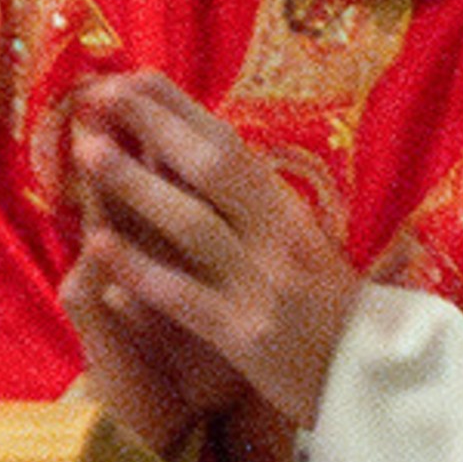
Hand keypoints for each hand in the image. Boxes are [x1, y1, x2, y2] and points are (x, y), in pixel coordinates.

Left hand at [61, 70, 362, 429]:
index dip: (179, 108)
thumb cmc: (331, 315)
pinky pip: (185, 297)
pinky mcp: (245, 337)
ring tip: (88, 152)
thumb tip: (198, 156)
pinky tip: (100, 247)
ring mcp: (263, 286)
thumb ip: (257, 208)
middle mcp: (280, 239)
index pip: (231, 144)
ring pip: (194, 225)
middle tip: (99, 95)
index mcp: (291, 212)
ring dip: (137, 185)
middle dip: (153, 125)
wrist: (374, 384)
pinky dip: (142, 269)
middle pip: (212, 167)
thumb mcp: (304, 248)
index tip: (134, 77)